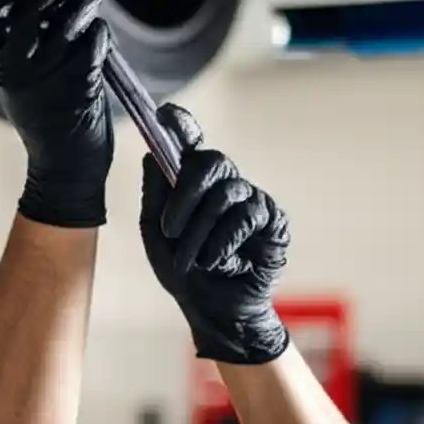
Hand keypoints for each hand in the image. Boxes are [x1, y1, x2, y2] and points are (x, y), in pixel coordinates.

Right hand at [0, 0, 113, 227]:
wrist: (63, 168)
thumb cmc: (47, 110)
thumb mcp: (22, 71)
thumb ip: (26, 31)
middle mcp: (14, 68)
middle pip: (32, 5)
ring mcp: (46, 78)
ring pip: (68, 21)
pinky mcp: (79, 87)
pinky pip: (93, 45)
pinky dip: (100, 32)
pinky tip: (101, 31)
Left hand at [140, 104, 289, 363]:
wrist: (212, 311)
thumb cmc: (183, 271)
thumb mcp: (155, 235)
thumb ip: (155, 194)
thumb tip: (151, 153)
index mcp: (193, 182)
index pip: (189, 142)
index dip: (180, 124)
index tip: (165, 112)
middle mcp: (224, 183)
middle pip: (210, 160)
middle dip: (184, 194)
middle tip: (169, 229)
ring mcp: (250, 199)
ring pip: (224, 194)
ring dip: (200, 232)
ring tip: (193, 260)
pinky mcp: (272, 221)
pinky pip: (248, 216)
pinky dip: (225, 241)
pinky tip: (218, 261)